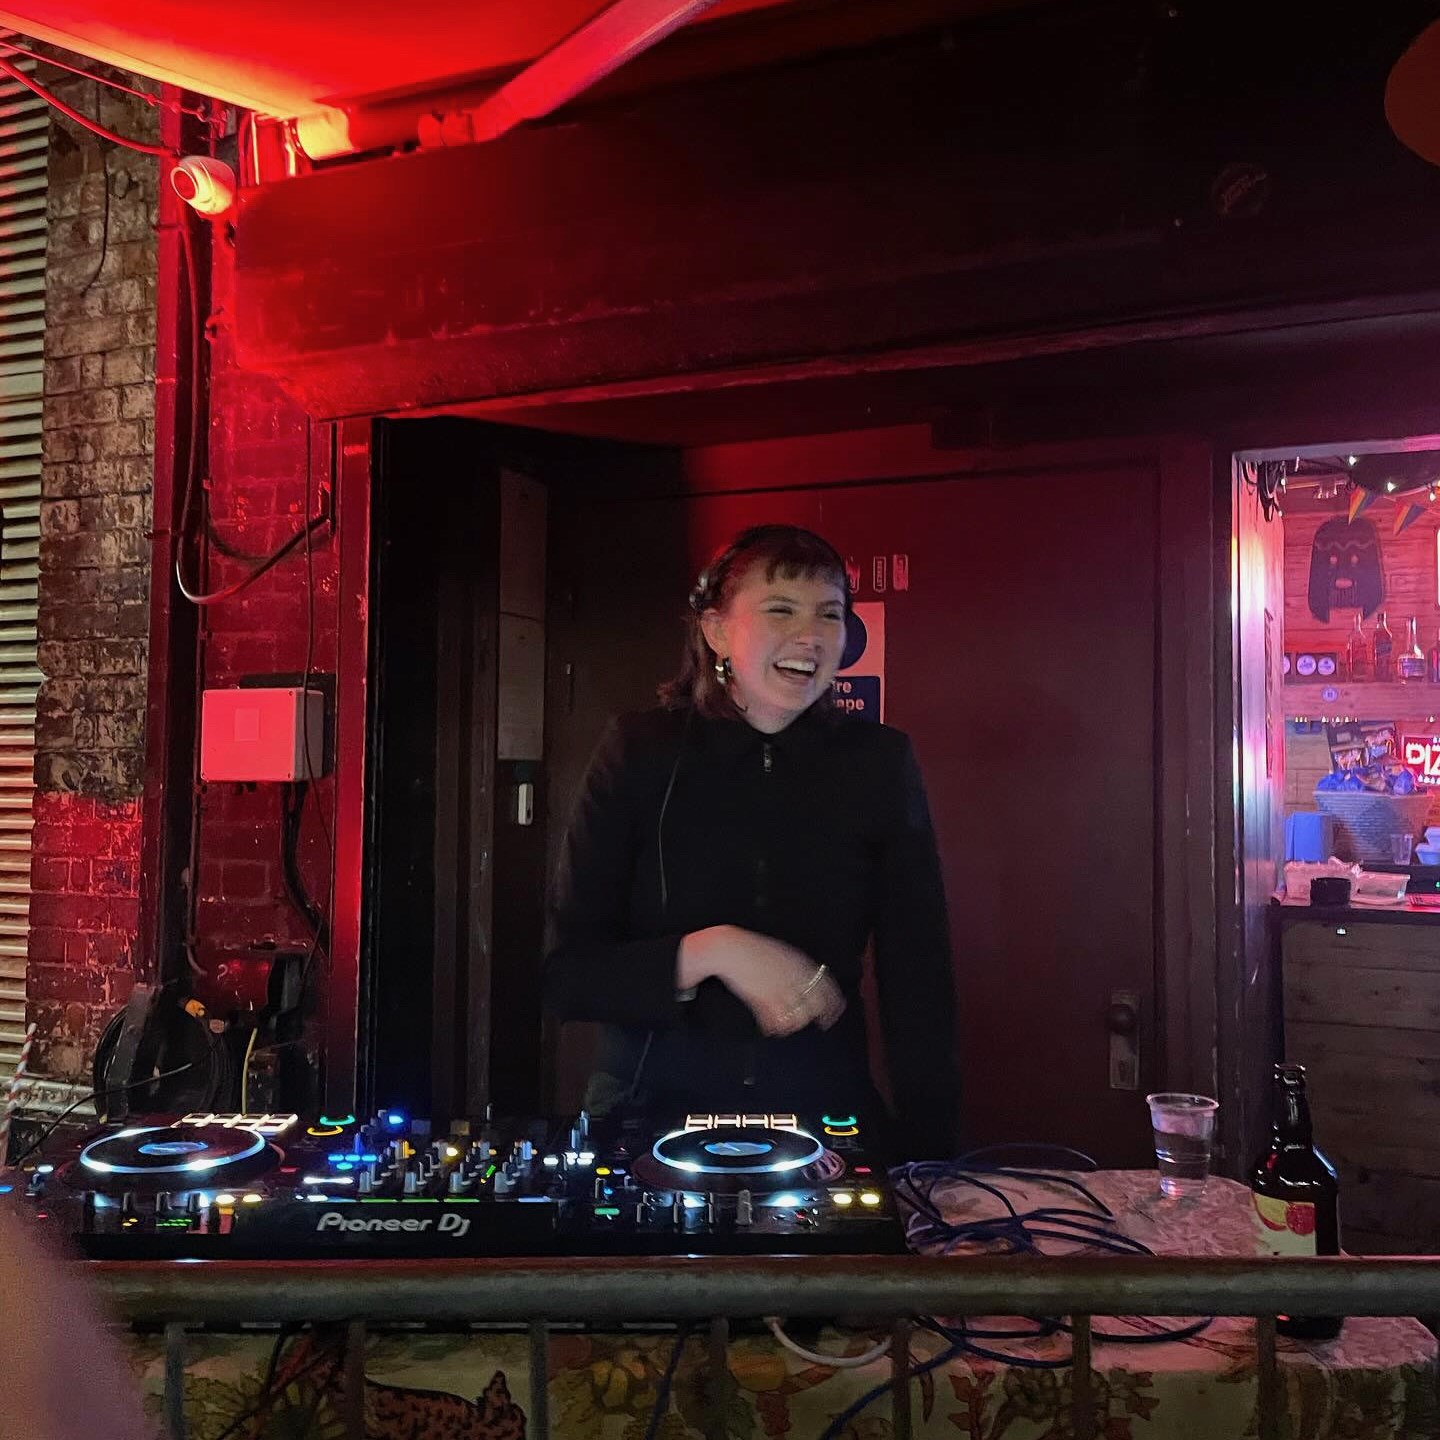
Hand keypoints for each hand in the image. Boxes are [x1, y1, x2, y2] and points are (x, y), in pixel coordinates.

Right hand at [679, 926, 846, 1036]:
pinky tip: (771, 1027)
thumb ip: (798, 968)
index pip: (827, 987)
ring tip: (788, 1024)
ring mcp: (780, 989)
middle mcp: (794, 977)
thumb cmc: (754, 950)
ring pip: (799, 1017)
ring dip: (795, 1023)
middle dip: (819, 1016)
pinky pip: (779, 1022)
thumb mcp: (782, 953)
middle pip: (816, 1005)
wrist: (730, 949)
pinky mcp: (765, 1000)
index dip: (833, 1003)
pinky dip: (777, 1027)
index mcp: (800, 963)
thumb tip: (809, 983)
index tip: (833, 1014)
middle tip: (820, 1024)